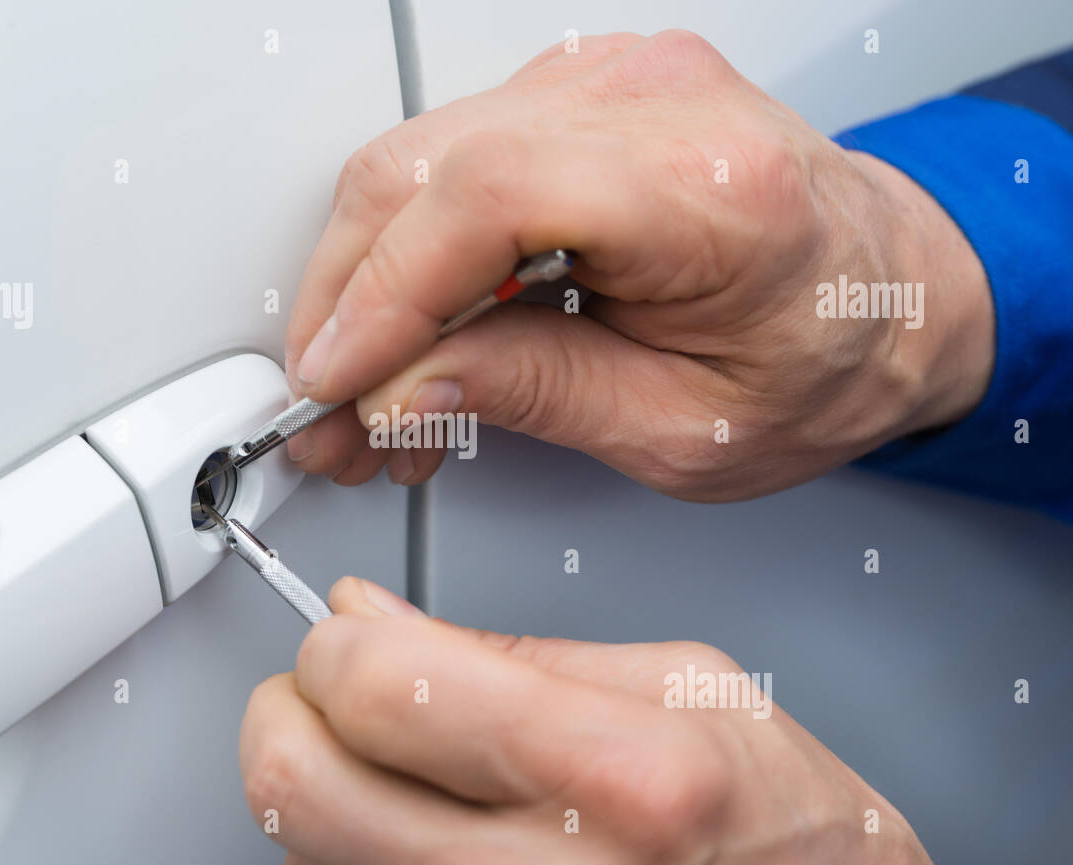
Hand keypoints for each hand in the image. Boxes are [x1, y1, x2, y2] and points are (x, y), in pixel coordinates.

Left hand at [239, 577, 931, 864]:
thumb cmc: (780, 818)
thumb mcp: (677, 681)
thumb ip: (507, 650)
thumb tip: (369, 618)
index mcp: (620, 772)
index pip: (388, 691)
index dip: (333, 648)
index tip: (343, 633)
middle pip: (304, 793)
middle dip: (284, 716)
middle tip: (319, 688)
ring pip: (304, 857)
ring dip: (314, 784)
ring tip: (380, 752)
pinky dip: (345, 848)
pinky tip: (404, 816)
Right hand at [284, 31, 992, 499]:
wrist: (886, 295)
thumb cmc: (826, 359)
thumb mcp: (683, 427)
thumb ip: (533, 394)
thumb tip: (400, 387)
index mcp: (709, 187)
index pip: (486, 200)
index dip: (380, 294)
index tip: (334, 381)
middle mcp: (655, 102)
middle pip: (425, 169)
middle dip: (348, 305)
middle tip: (332, 412)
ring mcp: (612, 82)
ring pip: (417, 162)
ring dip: (368, 287)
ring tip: (374, 395)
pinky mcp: (580, 97)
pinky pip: (451, 162)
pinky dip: (411, 254)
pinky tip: (414, 334)